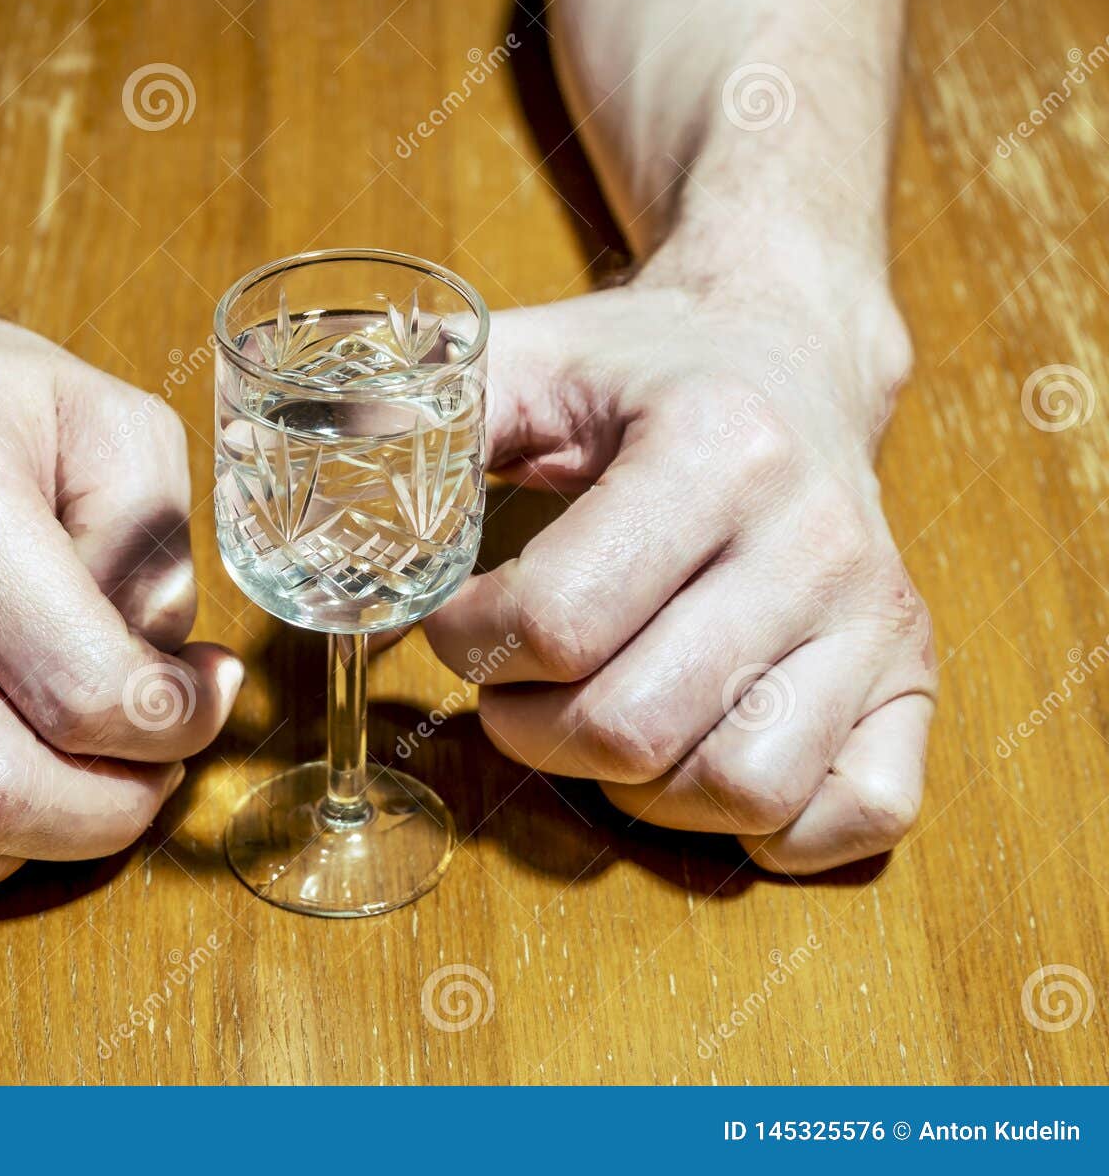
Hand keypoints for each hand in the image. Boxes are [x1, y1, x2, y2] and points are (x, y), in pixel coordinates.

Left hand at [424, 254, 934, 873]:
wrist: (791, 352)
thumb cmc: (641, 370)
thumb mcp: (527, 356)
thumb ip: (416, 412)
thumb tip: (270, 464)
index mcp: (716, 447)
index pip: (556, 621)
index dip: (465, 646)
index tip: (449, 622)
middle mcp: (815, 539)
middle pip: (632, 726)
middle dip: (526, 728)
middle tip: (502, 688)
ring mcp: (876, 618)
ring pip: (734, 788)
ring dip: (627, 788)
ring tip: (588, 719)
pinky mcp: (912, 675)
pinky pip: (854, 817)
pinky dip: (765, 829)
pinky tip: (696, 762)